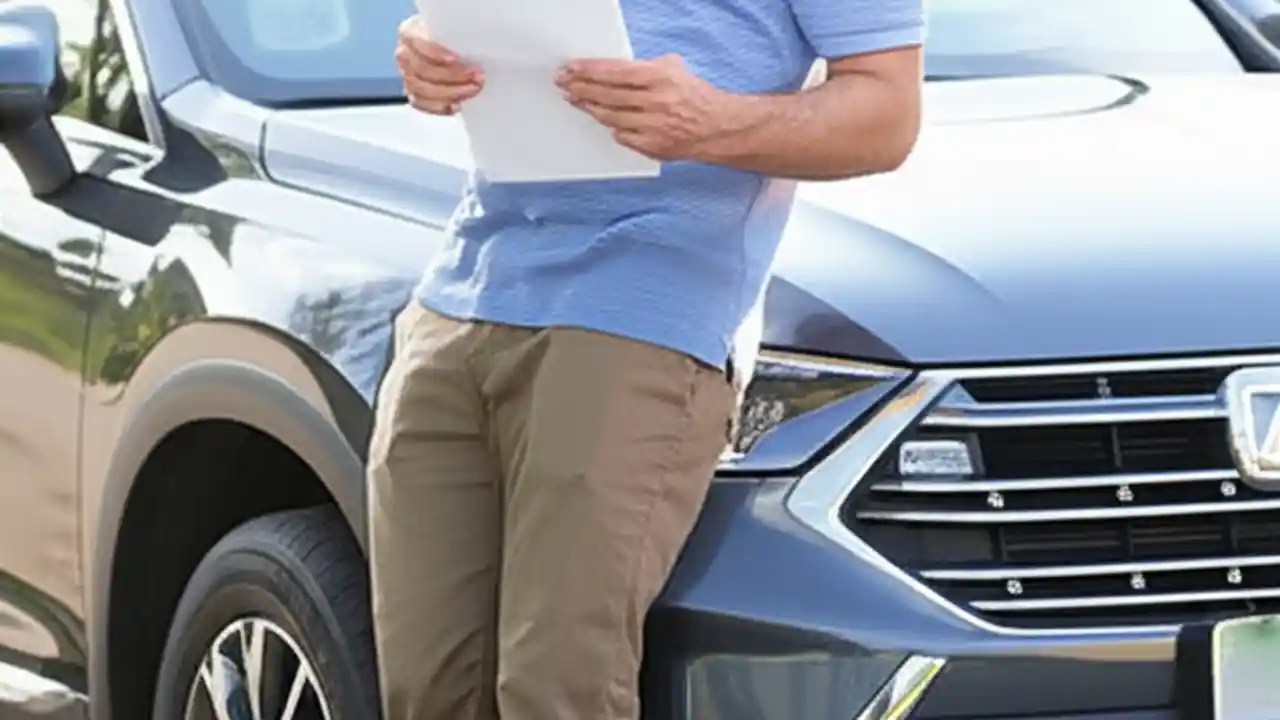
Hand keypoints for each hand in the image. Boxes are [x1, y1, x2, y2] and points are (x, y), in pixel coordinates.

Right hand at [396, 16, 483, 115]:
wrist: (449, 48)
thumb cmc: (452, 36)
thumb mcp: (454, 29)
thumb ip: (457, 35)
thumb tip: (473, 46)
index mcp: (409, 33)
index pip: (418, 44)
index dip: (436, 53)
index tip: (456, 59)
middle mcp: (404, 55)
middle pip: (422, 70)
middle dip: (453, 76)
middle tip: (477, 78)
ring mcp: (406, 76)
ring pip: (422, 90)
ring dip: (451, 93)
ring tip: (472, 90)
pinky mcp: (413, 94)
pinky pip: (422, 105)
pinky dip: (440, 107)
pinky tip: (457, 105)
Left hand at [556, 55, 734, 160]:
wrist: (716, 128)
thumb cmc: (693, 96)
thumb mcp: (673, 69)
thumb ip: (645, 67)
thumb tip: (612, 69)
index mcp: (660, 78)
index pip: (614, 73)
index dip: (589, 70)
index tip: (570, 68)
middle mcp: (655, 102)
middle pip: (607, 95)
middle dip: (581, 88)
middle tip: (564, 84)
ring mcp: (652, 126)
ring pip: (610, 117)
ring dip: (589, 107)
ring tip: (576, 99)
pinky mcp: (651, 146)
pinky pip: (621, 136)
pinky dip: (611, 126)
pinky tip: (601, 118)